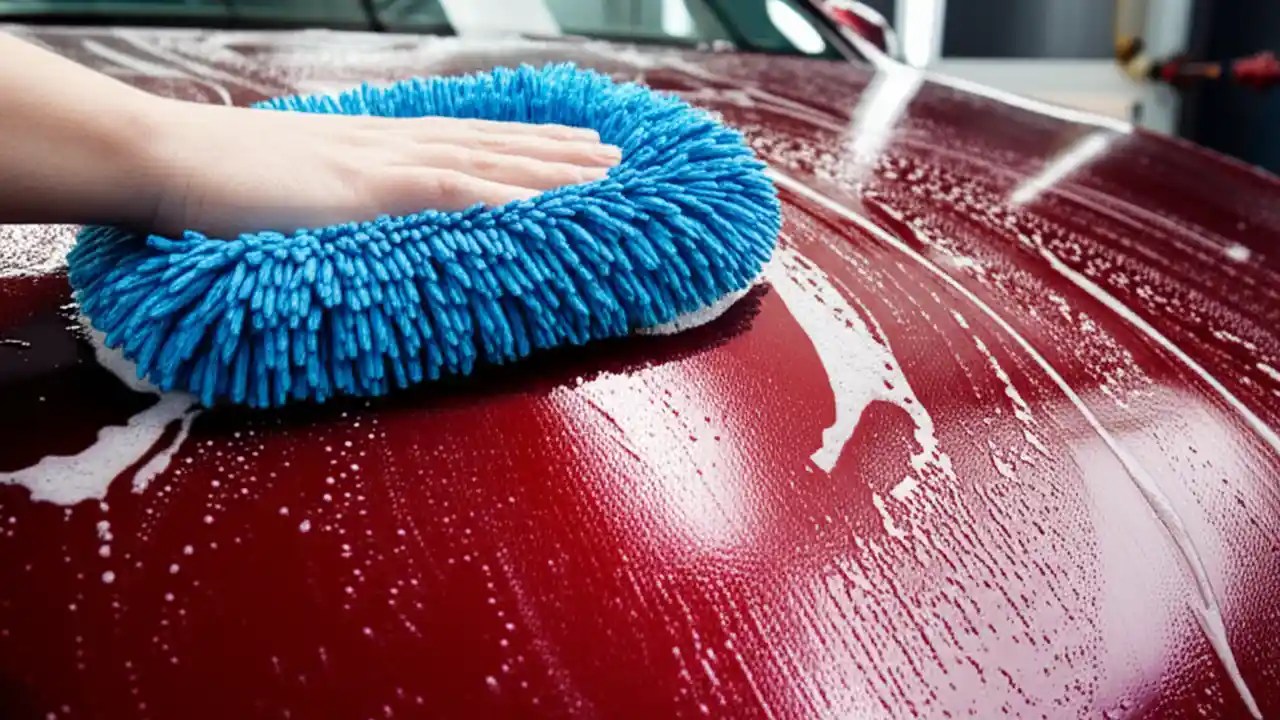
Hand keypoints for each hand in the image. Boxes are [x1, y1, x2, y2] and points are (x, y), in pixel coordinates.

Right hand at [139, 99, 621, 237]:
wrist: (164, 159)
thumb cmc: (219, 181)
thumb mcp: (295, 188)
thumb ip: (338, 200)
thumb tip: (364, 218)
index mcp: (374, 146)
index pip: (465, 141)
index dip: (522, 144)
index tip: (567, 146)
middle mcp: (388, 144)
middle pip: (490, 144)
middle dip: (555, 151)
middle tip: (612, 156)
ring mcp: (377, 164)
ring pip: (482, 162)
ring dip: (545, 168)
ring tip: (601, 171)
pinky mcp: (358, 191)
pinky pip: (441, 192)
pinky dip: (493, 196)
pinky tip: (540, 204)